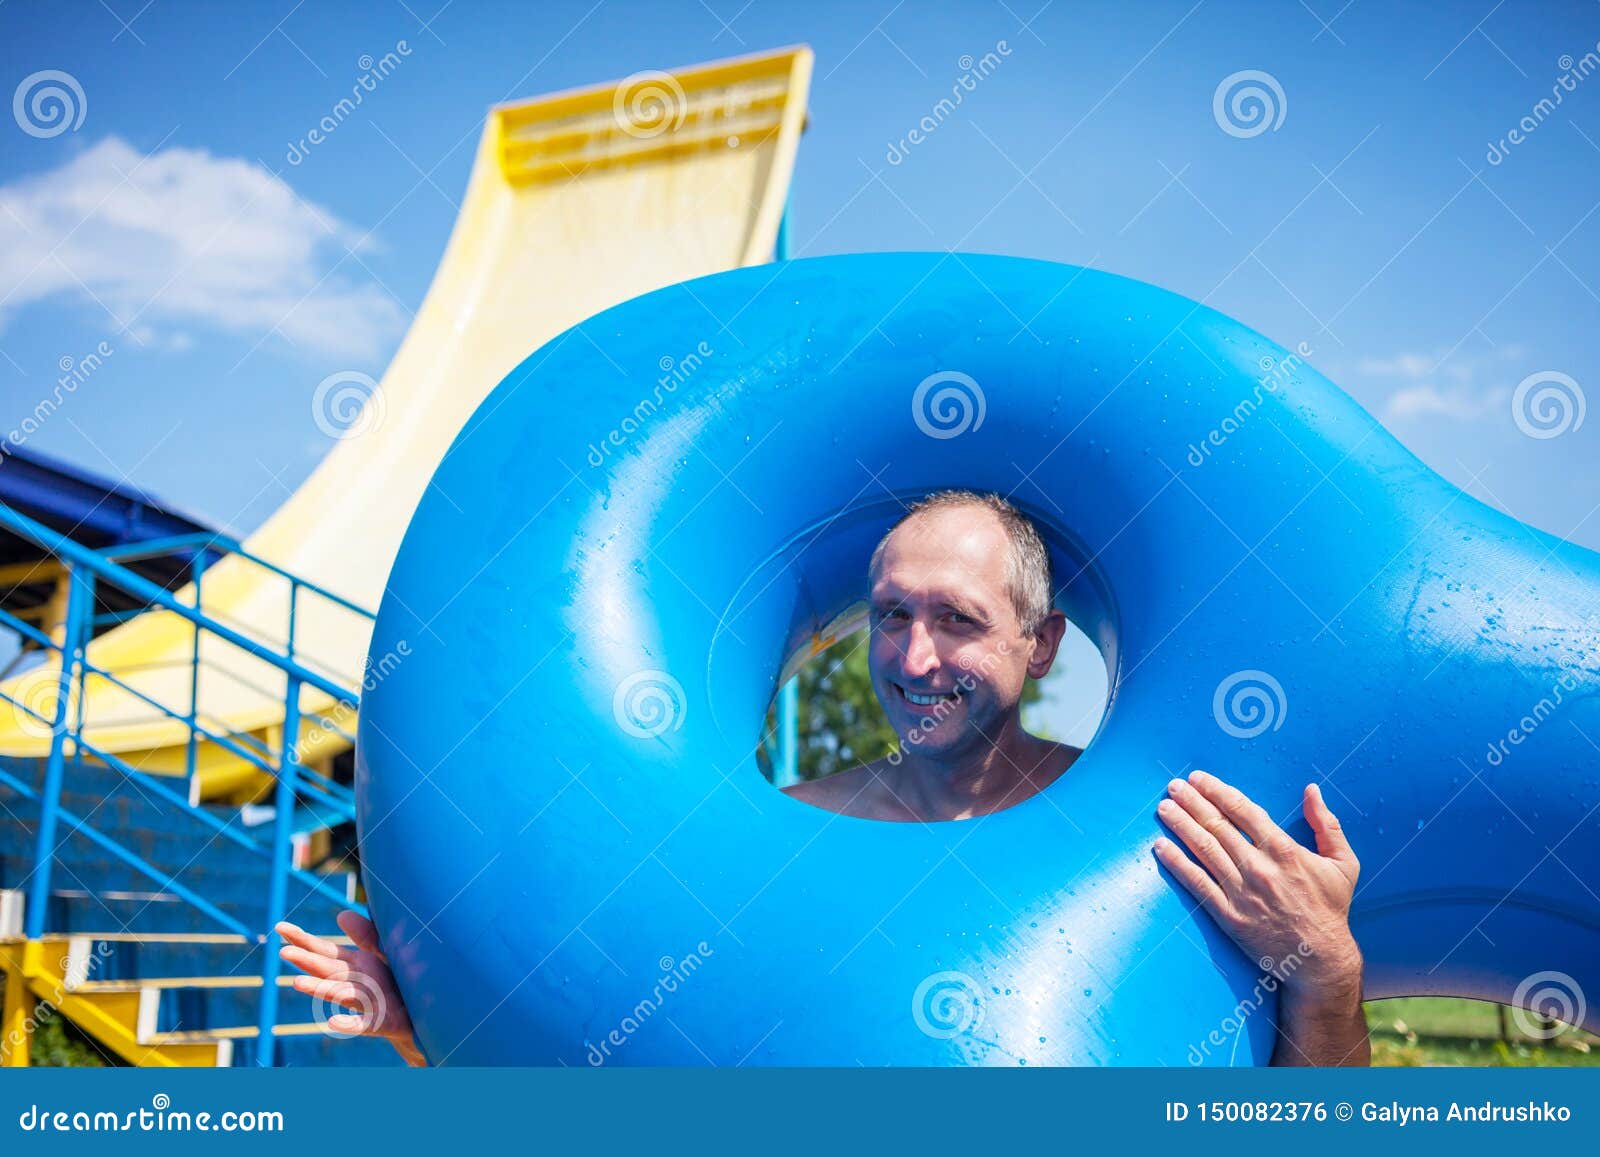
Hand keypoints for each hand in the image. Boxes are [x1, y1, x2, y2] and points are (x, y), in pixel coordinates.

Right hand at [276, 911, 424, 1065]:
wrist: (423, 1017)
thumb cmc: (398, 983)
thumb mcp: (383, 954)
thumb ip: (366, 935)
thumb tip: (341, 914)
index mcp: (353, 966)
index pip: (323, 951)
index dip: (302, 939)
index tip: (279, 927)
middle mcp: (354, 984)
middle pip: (326, 970)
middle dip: (305, 962)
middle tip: (283, 952)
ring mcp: (366, 1003)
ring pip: (339, 995)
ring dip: (318, 990)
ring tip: (297, 983)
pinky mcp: (382, 1022)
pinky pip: (365, 1024)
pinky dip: (349, 1024)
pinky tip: (334, 1022)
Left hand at [1154, 770, 1368, 1065]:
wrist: (1320, 960)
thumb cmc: (1331, 909)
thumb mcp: (1343, 863)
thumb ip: (1328, 824)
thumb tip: (1312, 789)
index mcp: (1284, 851)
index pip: (1243, 811)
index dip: (1217, 791)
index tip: (1199, 779)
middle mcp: (1259, 868)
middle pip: (1217, 826)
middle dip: (1192, 802)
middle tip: (1172, 786)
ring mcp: (1241, 892)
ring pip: (1204, 850)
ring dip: (1180, 825)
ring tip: (1163, 808)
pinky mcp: (1228, 916)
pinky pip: (1197, 884)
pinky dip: (1176, 863)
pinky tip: (1160, 847)